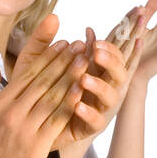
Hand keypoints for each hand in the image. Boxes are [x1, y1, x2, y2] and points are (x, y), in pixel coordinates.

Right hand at [0, 13, 90, 157]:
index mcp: (0, 103)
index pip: (28, 74)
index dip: (48, 58)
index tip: (62, 44)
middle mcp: (12, 112)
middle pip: (43, 81)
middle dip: (64, 61)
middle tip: (81, 45)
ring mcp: (25, 128)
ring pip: (52, 96)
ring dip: (71, 76)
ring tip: (86, 60)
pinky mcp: (36, 144)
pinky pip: (57, 119)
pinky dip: (70, 103)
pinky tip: (82, 89)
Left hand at [56, 16, 145, 143]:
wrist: (36, 121)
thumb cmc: (51, 88)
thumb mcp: (59, 65)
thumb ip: (77, 50)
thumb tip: (88, 29)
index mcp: (101, 72)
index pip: (116, 57)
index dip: (110, 49)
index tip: (95, 43)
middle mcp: (105, 89)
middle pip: (120, 74)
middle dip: (110, 63)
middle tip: (95, 54)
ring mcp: (100, 109)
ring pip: (111, 97)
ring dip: (99, 86)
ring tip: (83, 79)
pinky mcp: (89, 128)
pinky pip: (95, 121)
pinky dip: (88, 113)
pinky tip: (77, 105)